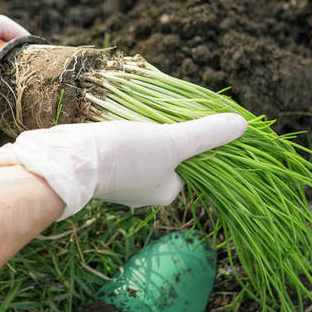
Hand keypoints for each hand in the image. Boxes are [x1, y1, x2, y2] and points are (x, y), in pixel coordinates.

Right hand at [0, 115, 247, 219]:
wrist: (69, 161)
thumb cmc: (126, 157)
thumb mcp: (173, 142)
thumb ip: (206, 134)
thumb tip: (242, 125)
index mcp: (164, 193)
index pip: (187, 168)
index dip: (190, 146)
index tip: (187, 125)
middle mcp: (141, 192)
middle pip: (164, 160)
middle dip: (164, 140)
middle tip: (162, 118)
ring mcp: (117, 181)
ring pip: (140, 154)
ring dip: (140, 136)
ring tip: (138, 118)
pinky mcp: (97, 168)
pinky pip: (116, 151)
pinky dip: (118, 138)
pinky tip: (115, 123)